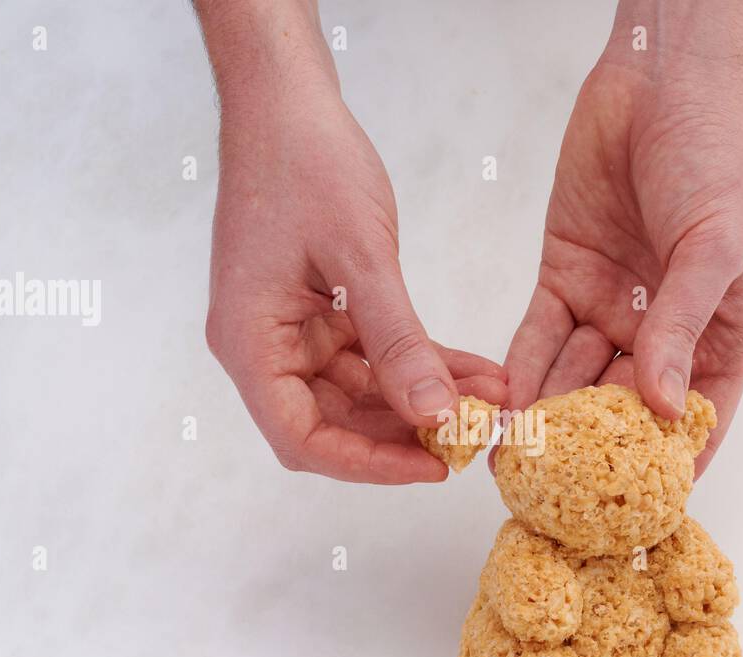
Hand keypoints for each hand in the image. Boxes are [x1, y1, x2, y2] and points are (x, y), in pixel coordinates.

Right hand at [199, 1, 506, 482]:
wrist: (287, 105)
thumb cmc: (305, 164)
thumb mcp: (360, 257)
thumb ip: (398, 342)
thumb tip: (436, 415)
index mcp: (251, 342)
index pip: (302, 439)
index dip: (368, 464)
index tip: (432, 466)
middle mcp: (266, 347)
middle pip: (335, 424)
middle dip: (408, 433)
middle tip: (475, 435)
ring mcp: (295, 333)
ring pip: (364, 394)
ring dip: (425, 399)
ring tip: (491, 401)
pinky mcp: (324, 315)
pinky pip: (376, 357)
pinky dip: (422, 365)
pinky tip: (477, 372)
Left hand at [504, 0, 742, 475]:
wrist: (662, 79)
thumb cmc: (715, 156)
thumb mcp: (711, 245)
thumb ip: (681, 324)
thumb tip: (663, 403)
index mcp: (718, 333)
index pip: (697, 415)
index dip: (671, 463)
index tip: (641, 513)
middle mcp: (662, 330)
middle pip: (624, 406)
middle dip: (593, 453)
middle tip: (559, 497)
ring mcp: (610, 307)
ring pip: (575, 378)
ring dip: (549, 420)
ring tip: (520, 463)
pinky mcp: (564, 279)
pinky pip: (538, 337)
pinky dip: (521, 372)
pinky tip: (504, 409)